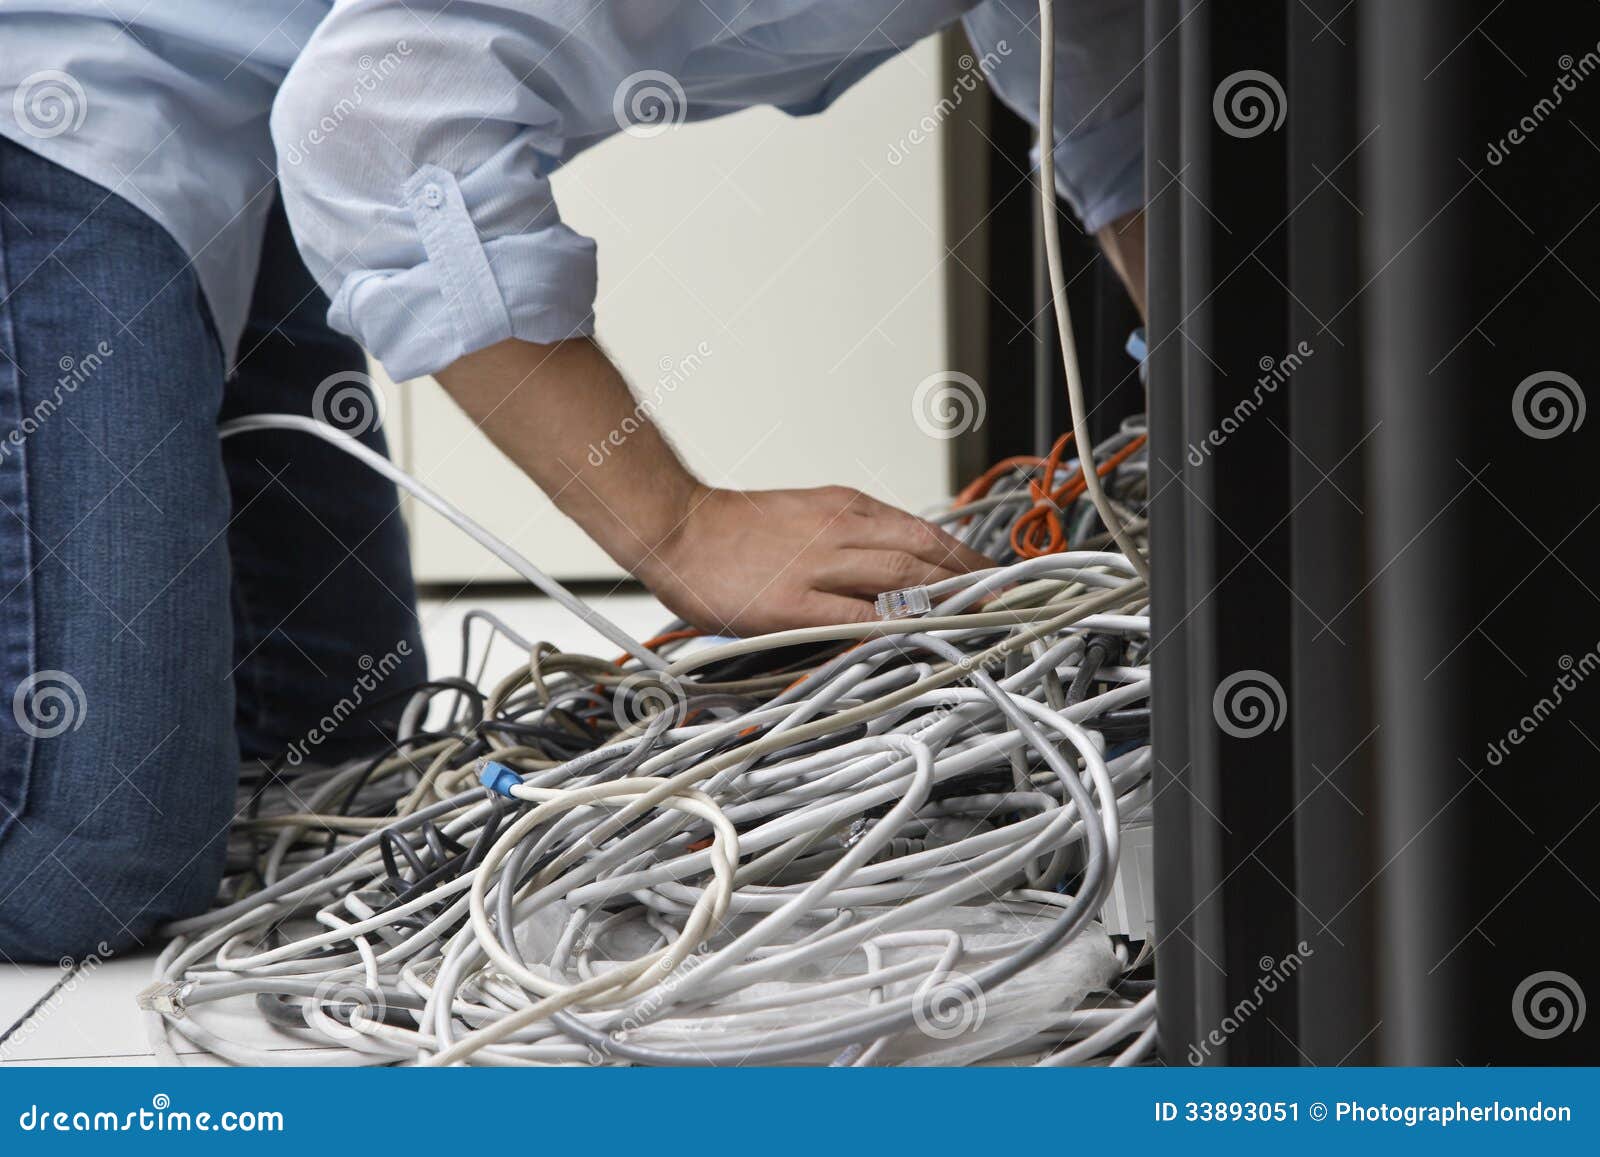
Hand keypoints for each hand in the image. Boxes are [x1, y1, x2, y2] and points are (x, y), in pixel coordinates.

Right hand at [637, 484, 993, 635]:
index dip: (967, 558)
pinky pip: (859, 614)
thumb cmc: (734, 531)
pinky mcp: (795, 602)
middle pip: (926, 552)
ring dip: (949, 600)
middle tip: (1008, 605)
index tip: (995, 580)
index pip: (925, 531)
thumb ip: (849, 542)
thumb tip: (892, 576)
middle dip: (974, 581)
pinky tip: (924, 637)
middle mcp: (842, 529)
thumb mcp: (805, 520)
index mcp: (846, 507)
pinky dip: (898, 624)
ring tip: (983, 623)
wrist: (677, 529)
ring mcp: (820, 565)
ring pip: (904, 577)